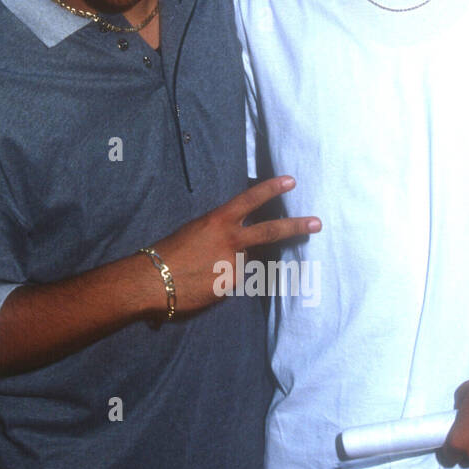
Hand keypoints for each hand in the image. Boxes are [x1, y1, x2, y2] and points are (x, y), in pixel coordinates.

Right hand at [152, 175, 320, 313]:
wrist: (152, 280)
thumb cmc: (166, 253)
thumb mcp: (193, 233)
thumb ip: (217, 235)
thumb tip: (232, 246)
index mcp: (218, 221)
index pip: (249, 200)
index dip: (271, 189)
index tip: (291, 181)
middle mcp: (230, 240)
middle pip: (270, 231)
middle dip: (296, 226)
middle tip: (317, 223)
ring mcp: (233, 264)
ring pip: (243, 263)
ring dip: (228, 267)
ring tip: (200, 272)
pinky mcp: (231, 286)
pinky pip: (231, 283)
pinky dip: (219, 284)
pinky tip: (200, 285)